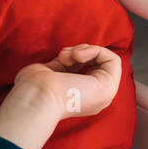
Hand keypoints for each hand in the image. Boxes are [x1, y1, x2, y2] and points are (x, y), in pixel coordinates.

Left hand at [0, 44, 121, 148]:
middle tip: (63, 55)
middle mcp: (93, 98)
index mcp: (79, 97)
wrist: (36, 98)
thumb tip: (68, 56)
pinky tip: (77, 55)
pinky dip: (95, 50)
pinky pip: (113, 59)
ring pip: (106, 60)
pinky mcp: (108, 87)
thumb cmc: (34, 89)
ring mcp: (103, 94)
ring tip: (67, 56)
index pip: (87, 68)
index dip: (76, 56)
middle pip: (98, 64)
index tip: (60, 56)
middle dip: (81, 51)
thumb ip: (62, 65)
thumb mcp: (49, 72)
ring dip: (86, 50)